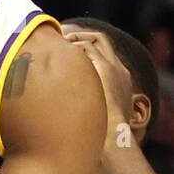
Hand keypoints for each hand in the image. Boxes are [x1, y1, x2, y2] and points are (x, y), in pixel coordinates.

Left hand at [64, 29, 134, 161]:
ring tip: (58, 40)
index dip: (84, 48)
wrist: (112, 137)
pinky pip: (88, 46)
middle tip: (60, 37)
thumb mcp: (89, 113)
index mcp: (119, 79)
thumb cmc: (97, 132)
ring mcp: (115, 67)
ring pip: (97, 39)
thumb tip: (55, 104)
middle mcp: (119, 70)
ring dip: (76, 37)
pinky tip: (58, 50)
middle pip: (103, 40)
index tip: (65, 49)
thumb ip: (78, 102)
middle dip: (81, 35)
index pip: (103, 54)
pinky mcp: (106, 68)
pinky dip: (73, 45)